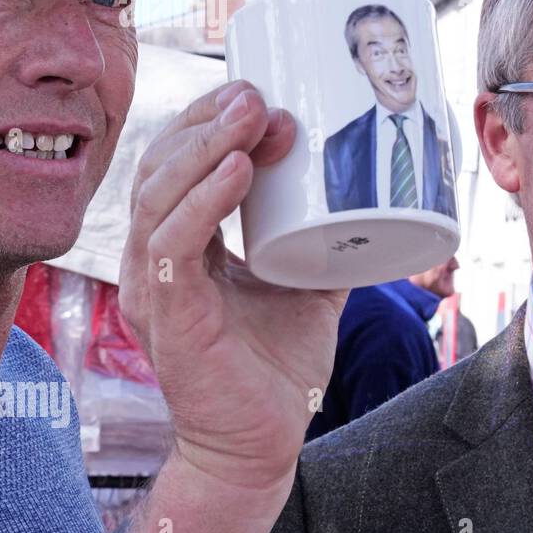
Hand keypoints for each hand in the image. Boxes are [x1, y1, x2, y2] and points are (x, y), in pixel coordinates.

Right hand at [120, 80, 347, 493]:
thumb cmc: (277, 365)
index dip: (208, 122)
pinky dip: (203, 203)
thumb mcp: (310, 283)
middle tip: (255, 93)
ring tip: (252, 116)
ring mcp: (157, 288)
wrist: (263, 441)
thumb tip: (375, 192)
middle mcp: (159, 259)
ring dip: (206, 148)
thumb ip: (330, 239)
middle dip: (207, 122)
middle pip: (161, 167)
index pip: (176, 164)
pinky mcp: (170, 319)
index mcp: (183, 245)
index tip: (256, 90)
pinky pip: (173, 248)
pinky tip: (237, 172)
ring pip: (160, 196)